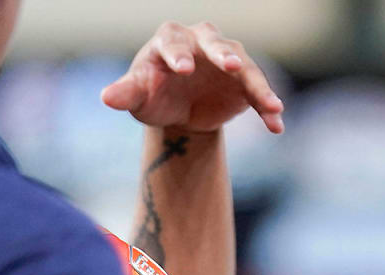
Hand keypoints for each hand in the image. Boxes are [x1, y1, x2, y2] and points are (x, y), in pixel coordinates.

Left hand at [101, 22, 283, 134]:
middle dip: (224, 54)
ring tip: (271, 105)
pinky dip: (268, 109)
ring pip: (246, 68)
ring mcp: (229, 60)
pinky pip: (259, 93)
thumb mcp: (138, 97)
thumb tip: (107, 98)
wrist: (178, 112)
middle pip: (216, 43)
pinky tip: (276, 126)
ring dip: (259, 85)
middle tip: (232, 65)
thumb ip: (127, 94)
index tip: (182, 69)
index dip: (178, 54)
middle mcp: (203, 43)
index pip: (174, 42)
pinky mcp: (245, 82)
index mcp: (170, 40)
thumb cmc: (153, 95)